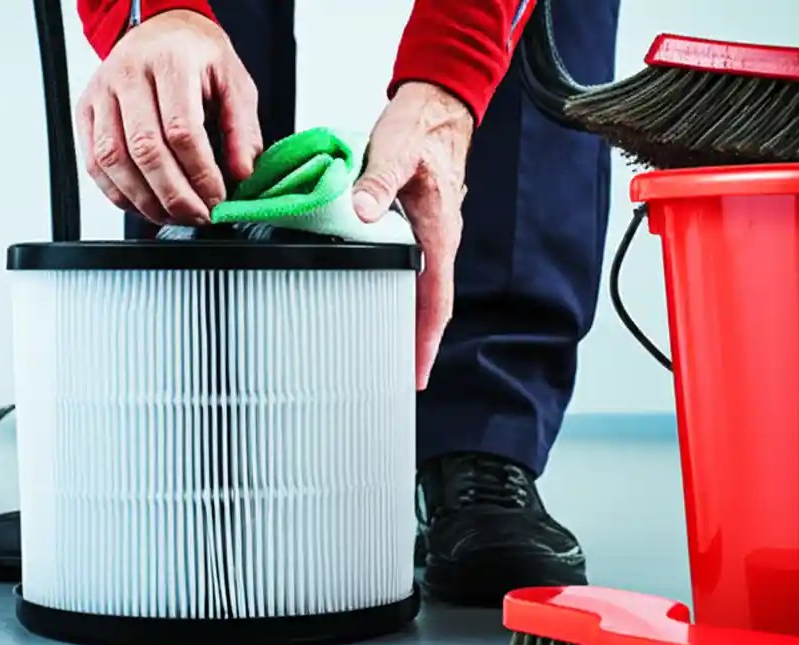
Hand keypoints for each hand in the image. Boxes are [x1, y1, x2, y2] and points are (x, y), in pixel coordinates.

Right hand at [76, 10, 262, 224]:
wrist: (160, 30)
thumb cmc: (197, 57)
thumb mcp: (234, 83)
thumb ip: (242, 131)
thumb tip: (242, 176)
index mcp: (170, 62)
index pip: (181, 130)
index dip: (200, 174)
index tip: (218, 199)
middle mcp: (128, 74)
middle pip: (145, 150)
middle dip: (175, 195)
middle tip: (199, 216)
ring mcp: (101, 93)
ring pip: (114, 161)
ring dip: (146, 201)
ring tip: (174, 216)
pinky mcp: (85, 111)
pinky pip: (95, 164)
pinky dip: (119, 194)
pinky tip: (145, 205)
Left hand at [353, 82, 472, 389]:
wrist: (437, 108)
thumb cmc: (420, 128)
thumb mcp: (395, 148)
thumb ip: (375, 180)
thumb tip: (360, 212)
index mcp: (437, 232)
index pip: (435, 301)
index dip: (425, 342)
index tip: (416, 377)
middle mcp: (438, 242)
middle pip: (428, 307)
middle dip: (414, 346)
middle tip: (393, 381)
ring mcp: (429, 238)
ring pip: (419, 291)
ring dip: (405, 323)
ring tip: (383, 355)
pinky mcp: (417, 229)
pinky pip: (410, 272)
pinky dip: (396, 295)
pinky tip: (375, 303)